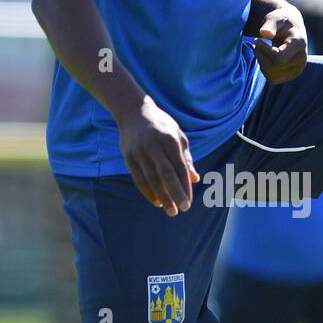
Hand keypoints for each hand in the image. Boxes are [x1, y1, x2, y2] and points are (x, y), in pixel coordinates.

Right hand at [118, 97, 199, 215]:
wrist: (133, 111)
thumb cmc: (161, 125)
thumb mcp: (177, 135)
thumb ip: (186, 157)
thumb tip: (195, 179)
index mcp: (170, 139)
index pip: (179, 167)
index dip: (185, 185)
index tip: (189, 201)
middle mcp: (154, 145)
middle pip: (166, 174)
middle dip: (175, 193)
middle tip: (183, 209)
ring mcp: (139, 151)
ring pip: (151, 178)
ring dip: (161, 196)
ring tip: (170, 210)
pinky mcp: (128, 156)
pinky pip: (138, 178)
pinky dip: (147, 191)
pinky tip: (156, 202)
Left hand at [254, 5, 306, 83]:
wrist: (290, 27)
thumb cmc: (280, 20)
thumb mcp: (274, 18)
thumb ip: (269, 24)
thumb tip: (265, 33)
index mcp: (299, 44)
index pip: (279, 58)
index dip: (264, 51)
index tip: (256, 39)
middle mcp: (302, 59)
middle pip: (274, 67)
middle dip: (261, 56)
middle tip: (256, 44)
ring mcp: (298, 69)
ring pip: (273, 76)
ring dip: (262, 63)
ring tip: (261, 50)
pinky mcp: (292, 74)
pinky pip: (273, 79)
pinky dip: (265, 70)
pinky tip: (266, 58)